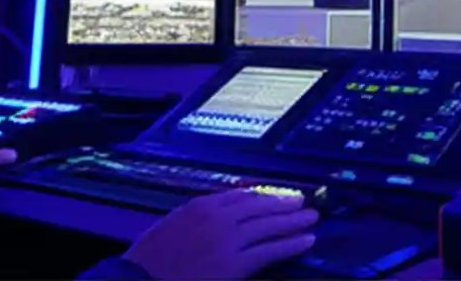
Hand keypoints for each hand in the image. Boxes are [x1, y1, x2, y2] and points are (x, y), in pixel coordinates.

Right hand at [124, 190, 317, 279]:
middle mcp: (218, 217)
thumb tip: (224, 213)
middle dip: (285, 204)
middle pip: (260, 206)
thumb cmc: (148, 260)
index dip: (265, 196)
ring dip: (294, 221)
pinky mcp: (234, 264)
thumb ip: (198, 218)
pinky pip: (269, 251)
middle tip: (303, 203)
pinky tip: (306, 241)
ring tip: (312, 218)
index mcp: (201, 206)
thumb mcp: (171, 226)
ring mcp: (228, 240)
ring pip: (269, 226)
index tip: (279, 196)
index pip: (242, 195)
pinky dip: (290, 244)